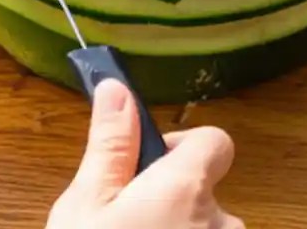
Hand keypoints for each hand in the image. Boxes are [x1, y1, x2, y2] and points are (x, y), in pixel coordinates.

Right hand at [47, 80, 244, 228]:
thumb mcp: (86, 204)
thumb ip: (110, 146)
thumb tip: (117, 90)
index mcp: (185, 189)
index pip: (214, 140)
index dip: (183, 147)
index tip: (148, 166)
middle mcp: (220, 221)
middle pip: (205, 188)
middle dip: (173, 198)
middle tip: (128, 217)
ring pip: (206, 225)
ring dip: (179, 227)